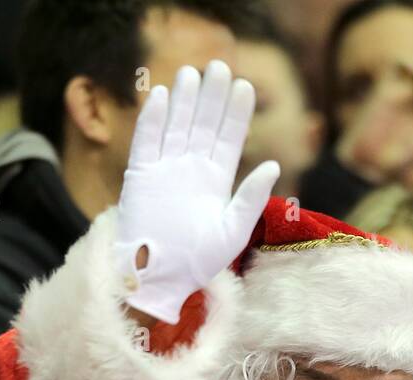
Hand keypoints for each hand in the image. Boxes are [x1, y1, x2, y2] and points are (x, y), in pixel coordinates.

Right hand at [115, 60, 280, 324]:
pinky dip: (152, 120)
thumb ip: (251, 199)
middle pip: (203, 124)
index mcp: (216, 180)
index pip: (228, 138)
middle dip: (211, 97)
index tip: (245, 86)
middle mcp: (191, 169)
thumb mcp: (233, 233)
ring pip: (175, 126)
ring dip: (183, 100)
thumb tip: (273, 165)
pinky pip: (145, 141)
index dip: (236, 113)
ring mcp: (164, 169)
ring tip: (191, 73)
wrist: (159, 280)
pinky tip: (159, 96)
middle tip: (220, 66)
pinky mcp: (139, 176)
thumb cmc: (198, 262)